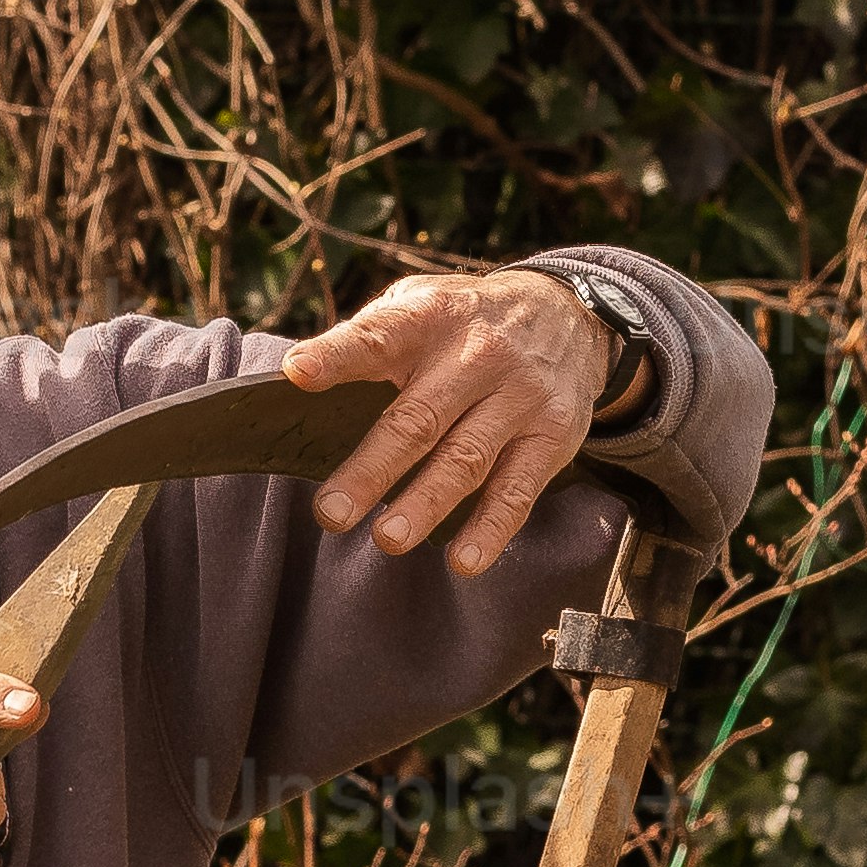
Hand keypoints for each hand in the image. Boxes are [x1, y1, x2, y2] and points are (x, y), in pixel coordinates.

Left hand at [278, 269, 618, 583]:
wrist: (571, 315)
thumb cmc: (468, 323)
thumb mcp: (421, 305)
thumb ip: (368, 338)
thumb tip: (296, 380)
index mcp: (431, 318)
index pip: (379, 335)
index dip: (337, 355)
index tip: (297, 374)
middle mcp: (477, 355)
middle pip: (419, 418)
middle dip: (373, 469)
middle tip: (332, 513)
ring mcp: (518, 398)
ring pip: (466, 459)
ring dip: (426, 503)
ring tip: (388, 539)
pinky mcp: (550, 437)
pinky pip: (519, 490)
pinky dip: (491, 528)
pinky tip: (465, 560)